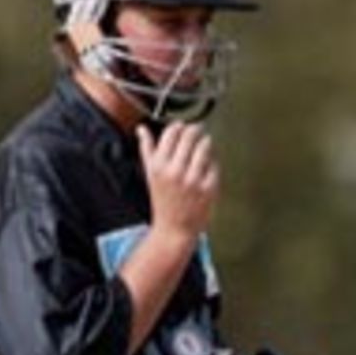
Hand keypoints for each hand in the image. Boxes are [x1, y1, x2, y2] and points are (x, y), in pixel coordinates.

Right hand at [136, 121, 218, 240]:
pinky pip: (214, 164)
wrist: (174, 228)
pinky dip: (212, 161)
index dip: (179, 126)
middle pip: (190, 136)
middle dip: (195, 130)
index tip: (183, 127)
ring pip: (205, 147)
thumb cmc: (162, 200)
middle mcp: (175, 171)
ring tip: (205, 143)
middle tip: (198, 130)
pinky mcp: (208, 188)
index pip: (172, 132)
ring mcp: (193, 180)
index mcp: (159, 165)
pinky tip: (208, 164)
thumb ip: (146, 149)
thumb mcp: (150, 174)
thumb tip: (141, 128)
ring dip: (206, 141)